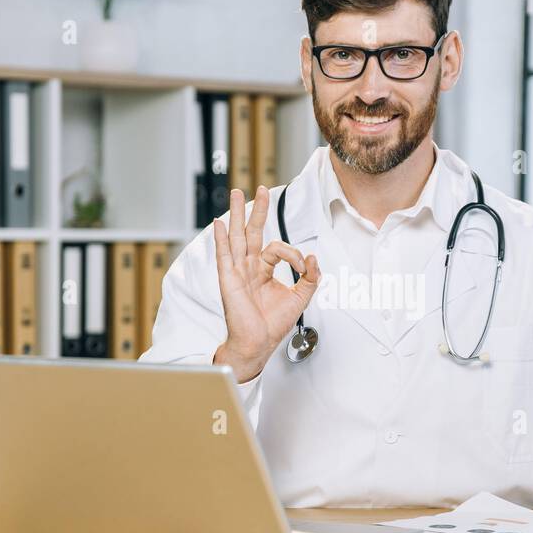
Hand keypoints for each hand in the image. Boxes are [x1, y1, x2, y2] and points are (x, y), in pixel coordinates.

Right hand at [212, 186, 320, 381]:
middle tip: (263, 189)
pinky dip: (221, 238)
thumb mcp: (300, 297)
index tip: (304, 266)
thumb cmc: (273, 324)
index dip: (294, 253)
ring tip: (235, 193)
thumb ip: (310, 277)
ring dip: (237, 214)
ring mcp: (237, 271)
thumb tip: (313, 257)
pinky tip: (219, 223)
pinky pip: (224, 255)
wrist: (259, 343)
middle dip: (258, 210)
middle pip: (252, 232)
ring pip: (237, 237)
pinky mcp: (228, 279)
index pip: (278, 248)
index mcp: (264, 270)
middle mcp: (249, 267)